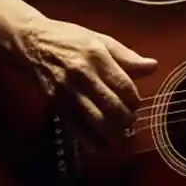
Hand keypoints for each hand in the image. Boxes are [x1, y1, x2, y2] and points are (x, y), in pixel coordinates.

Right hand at [12, 16, 157, 148]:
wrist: (33, 43)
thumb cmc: (70, 39)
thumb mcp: (101, 40)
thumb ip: (128, 57)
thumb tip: (153, 66)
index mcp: (97, 57)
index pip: (123, 86)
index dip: (134, 100)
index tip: (136, 103)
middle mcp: (82, 76)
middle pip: (112, 107)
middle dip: (127, 119)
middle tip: (131, 121)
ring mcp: (68, 92)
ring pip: (96, 121)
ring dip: (113, 132)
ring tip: (120, 133)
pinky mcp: (57, 105)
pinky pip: (77, 129)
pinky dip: (92, 142)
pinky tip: (103, 147)